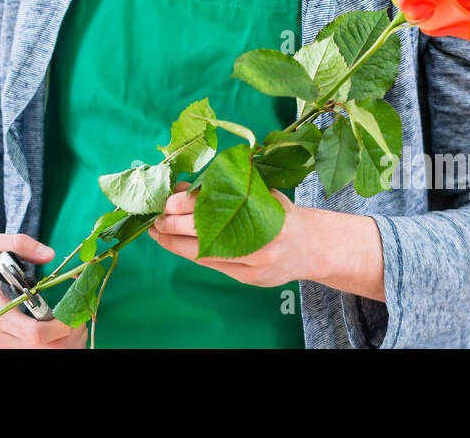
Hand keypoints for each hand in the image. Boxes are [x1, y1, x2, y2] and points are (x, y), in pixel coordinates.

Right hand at [0, 232, 87, 347]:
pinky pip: (25, 355)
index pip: (34, 334)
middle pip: (39, 351)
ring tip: (71, 328)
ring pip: (34, 356)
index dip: (60, 328)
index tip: (74, 316)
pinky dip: (45, 347)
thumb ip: (20, 243)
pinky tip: (56, 334)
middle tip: (80, 322)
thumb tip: (51, 254)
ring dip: (57, 346)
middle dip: (65, 339)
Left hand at [147, 182, 312, 286]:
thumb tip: (182, 189)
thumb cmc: (281, 214)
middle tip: (156, 218)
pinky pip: (213, 266)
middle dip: (174, 225)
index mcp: (261, 210)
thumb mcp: (259, 193)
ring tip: (158, 233)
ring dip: (175, 243)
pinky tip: (176, 245)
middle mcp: (259, 239)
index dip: (185, 205)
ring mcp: (254, 263)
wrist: (313, 247)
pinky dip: (192, 254)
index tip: (168, 200)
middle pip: (204, 232)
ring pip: (204, 253)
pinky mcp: (249, 279)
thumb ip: (224, 190)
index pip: (213, 206)